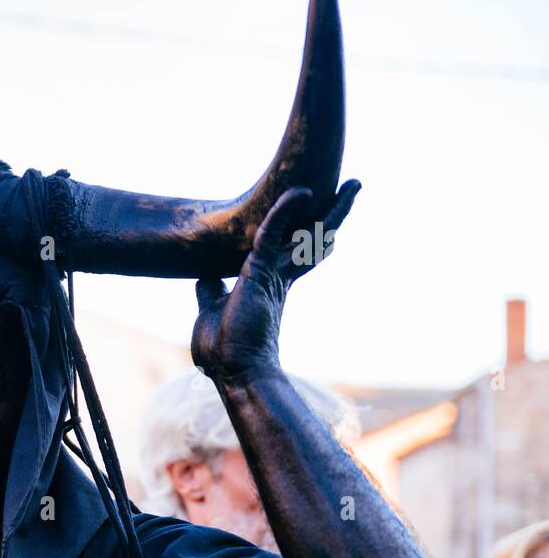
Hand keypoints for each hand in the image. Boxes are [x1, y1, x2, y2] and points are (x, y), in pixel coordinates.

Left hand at [192, 180, 358, 383]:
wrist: (232, 372)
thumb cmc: (221, 352)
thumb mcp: (210, 311)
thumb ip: (210, 291)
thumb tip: (204, 277)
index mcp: (267, 285)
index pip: (291, 252)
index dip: (303, 232)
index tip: (315, 212)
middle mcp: (277, 277)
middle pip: (310, 239)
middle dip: (332, 215)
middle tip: (350, 191)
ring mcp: (272, 275)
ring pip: (305, 234)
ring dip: (330, 209)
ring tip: (353, 185)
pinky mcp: (260, 272)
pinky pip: (270, 233)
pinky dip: (282, 211)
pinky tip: (300, 191)